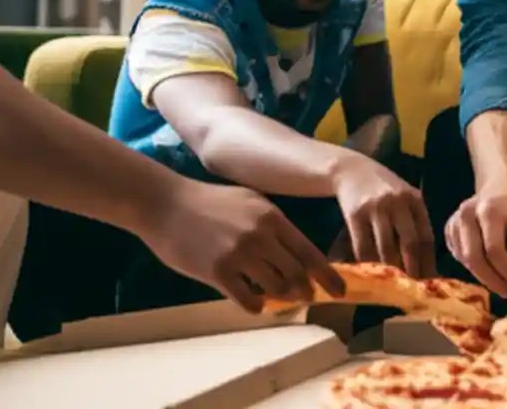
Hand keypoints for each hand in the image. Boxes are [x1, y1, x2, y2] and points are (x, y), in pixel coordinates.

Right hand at [141, 181, 345, 312]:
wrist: (165, 203)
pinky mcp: (217, 272)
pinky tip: (255, 303)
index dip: (328, 276)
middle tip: (308, 297)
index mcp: (273, 219)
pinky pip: (247, 299)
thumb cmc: (210, 201)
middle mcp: (260, 237)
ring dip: (281, 299)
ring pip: (274, 289)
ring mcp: (239, 255)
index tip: (340, 291)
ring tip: (281, 300)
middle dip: (306, 290)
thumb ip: (274, 225)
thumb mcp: (251, 201)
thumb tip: (296, 251)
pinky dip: (256, 305)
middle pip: (295, 275)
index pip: (309, 253)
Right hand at [331, 153, 435, 277]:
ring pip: (386, 247)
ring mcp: (376, 208)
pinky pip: (363, 245)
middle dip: (413, 270)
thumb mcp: (404, 197)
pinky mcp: (355, 214)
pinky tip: (370, 273)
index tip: (431, 282)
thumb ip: (415, 221)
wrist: (351, 169)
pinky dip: (368, 262)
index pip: (426, 236)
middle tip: (414, 290)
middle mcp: (398, 203)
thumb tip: (426, 260)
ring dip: (391, 270)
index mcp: (415, 200)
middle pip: (410, 243)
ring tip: (394, 286)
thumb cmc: (383, 189)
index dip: (429, 262)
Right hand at [444, 183, 506, 296]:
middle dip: (492, 279)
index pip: (494, 250)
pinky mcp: (448, 229)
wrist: (496, 185)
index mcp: (489, 210)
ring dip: (483, 276)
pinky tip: (488, 268)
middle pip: (474, 257)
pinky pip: (458, 256)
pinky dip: (474, 267)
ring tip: (501, 281)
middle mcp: (466, 215)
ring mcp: (454, 222)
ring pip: (464, 260)